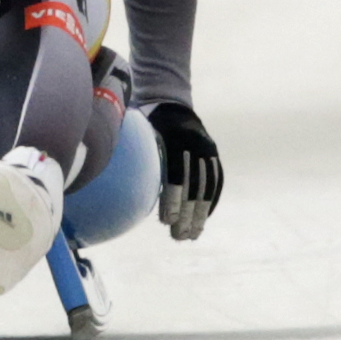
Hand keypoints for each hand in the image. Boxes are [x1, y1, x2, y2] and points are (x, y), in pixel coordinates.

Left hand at [147, 102, 222, 240]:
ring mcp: (208, 146)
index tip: (166, 221)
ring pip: (207, 184)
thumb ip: (138, 159)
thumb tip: (124, 194)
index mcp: (174, 134)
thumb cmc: (145, 123)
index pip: (176, 170)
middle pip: (194, 182)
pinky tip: (203, 220)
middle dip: (188, 212)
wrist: (170, 103)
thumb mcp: (140, 134)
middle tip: (178, 236)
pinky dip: (211, 202)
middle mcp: (195, 140)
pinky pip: (216, 180)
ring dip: (201, 213)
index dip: (173, 197)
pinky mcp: (213, 152)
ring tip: (191, 235)